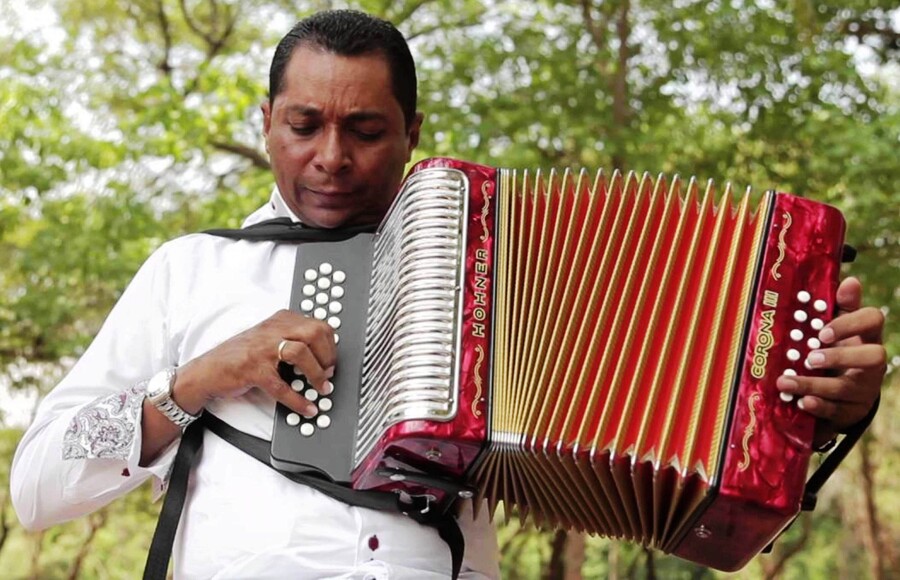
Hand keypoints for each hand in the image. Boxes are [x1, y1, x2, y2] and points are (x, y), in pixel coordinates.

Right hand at [173, 310, 336, 417]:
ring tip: (321, 388)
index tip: (332, 361)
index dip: (331, 345)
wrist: (208, 370)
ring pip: (301, 352)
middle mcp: (272, 330)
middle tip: (328, 373)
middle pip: (314, 333)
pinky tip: (306, 408)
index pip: (318, 325)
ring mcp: (262, 348)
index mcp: (280, 321)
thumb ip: (292, 340)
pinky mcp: (253, 369)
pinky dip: (297, 400)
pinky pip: (281, 386)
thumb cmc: (240, 356)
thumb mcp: (268, 339)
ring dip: (316, 374)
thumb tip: (323, 354)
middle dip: (328, 355)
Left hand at [776, 277, 885, 445]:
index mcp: (867, 335)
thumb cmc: (834, 349)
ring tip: (785, 381)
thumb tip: (848, 280)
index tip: (823, 331)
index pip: (873, 320)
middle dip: (840, 357)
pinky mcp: (852, 411)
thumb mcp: (835, 327)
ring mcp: (865, 389)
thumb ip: (839, 306)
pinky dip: (818, 407)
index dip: (850, 324)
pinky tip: (802, 402)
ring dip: (813, 384)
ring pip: (846, 388)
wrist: (838, 393)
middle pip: (873, 357)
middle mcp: (872, 362)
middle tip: (810, 357)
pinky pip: (838, 411)